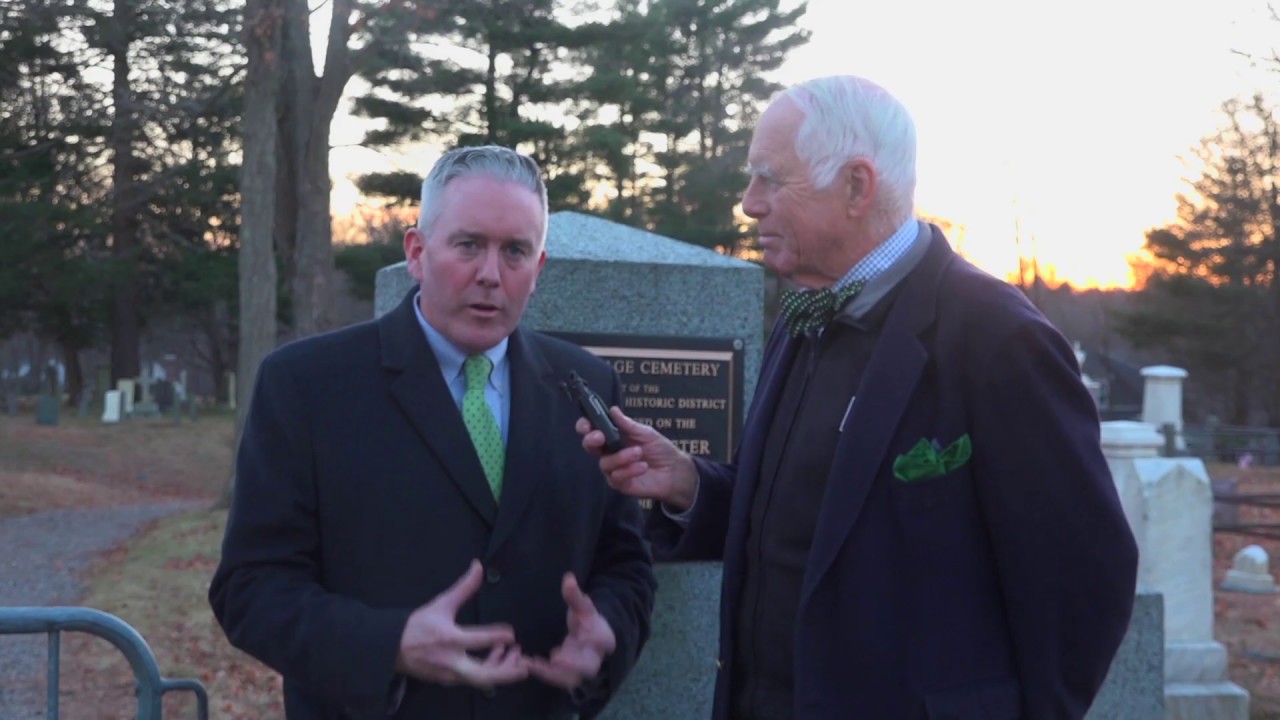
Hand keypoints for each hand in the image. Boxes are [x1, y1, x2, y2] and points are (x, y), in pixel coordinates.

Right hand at [396, 560, 527, 687]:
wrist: (393, 648)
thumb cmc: (418, 625)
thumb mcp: (441, 604)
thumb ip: (464, 587)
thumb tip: (478, 566)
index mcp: (449, 639)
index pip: (478, 641)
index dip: (497, 637)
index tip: (512, 634)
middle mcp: (451, 661)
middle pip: (483, 674)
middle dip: (506, 671)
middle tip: (524, 663)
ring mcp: (450, 674)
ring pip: (481, 680)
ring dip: (500, 670)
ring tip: (512, 655)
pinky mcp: (449, 681)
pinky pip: (473, 681)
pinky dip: (489, 672)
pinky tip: (497, 658)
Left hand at [527, 574, 615, 689]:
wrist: (590, 639)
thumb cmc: (587, 621)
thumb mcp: (583, 607)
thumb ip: (575, 595)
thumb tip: (568, 577)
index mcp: (603, 638)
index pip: (604, 640)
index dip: (597, 640)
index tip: (586, 635)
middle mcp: (593, 657)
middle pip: (588, 667)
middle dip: (573, 665)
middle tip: (555, 659)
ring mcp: (580, 669)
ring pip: (570, 678)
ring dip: (551, 674)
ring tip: (532, 664)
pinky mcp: (568, 675)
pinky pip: (556, 679)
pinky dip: (542, 673)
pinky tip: (527, 664)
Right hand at [577, 407, 698, 510]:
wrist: (674, 470)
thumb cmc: (660, 449)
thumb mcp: (646, 433)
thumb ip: (628, 425)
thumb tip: (612, 410)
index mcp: (613, 437)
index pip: (592, 430)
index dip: (585, 426)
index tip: (586, 424)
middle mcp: (609, 452)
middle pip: (589, 446)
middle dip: (591, 441)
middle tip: (600, 437)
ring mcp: (613, 469)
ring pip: (604, 463)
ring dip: (621, 457)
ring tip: (639, 453)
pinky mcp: (620, 484)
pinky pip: (616, 477)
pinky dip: (629, 470)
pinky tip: (642, 466)